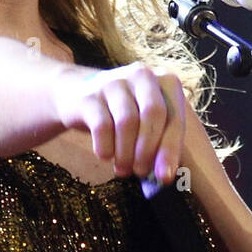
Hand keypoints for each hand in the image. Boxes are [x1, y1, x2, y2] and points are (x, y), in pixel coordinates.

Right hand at [51, 63, 186, 182]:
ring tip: (124, 169)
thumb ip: (162, 140)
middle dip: (148, 149)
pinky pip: (102, 127)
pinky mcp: (89, 95)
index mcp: (166, 80)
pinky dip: (106, 147)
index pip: (174, 116)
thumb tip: (165, 174)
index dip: (170, 149)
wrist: (77, 94)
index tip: (165, 177)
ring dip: (126, 153)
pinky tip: (106, 156)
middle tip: (141, 172)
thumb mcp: (148, 119)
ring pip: (127, 122)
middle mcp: (141, 75)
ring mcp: (114, 82)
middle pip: (153, 114)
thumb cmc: (124, 112)